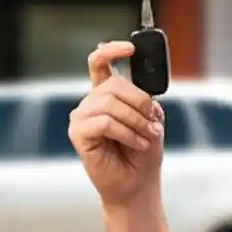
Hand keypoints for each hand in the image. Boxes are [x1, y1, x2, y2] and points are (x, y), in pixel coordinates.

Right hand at [69, 41, 165, 204]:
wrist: (137, 184)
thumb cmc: (142, 152)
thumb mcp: (150, 119)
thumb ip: (143, 99)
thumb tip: (142, 91)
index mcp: (105, 95)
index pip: (99, 63)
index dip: (112, 51)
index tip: (130, 47)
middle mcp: (91, 103)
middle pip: (113, 84)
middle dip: (140, 102)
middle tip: (153, 121)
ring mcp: (81, 117)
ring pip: (110, 103)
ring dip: (136, 120)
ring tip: (147, 136)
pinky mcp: (78, 134)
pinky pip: (105, 122)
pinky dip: (126, 132)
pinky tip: (136, 142)